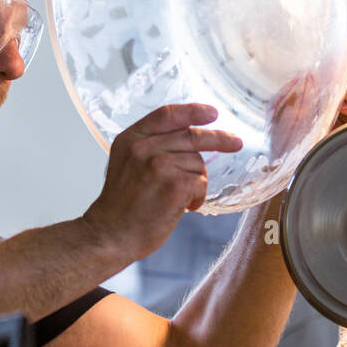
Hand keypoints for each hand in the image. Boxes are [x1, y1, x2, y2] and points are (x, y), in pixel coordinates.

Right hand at [85, 104, 242, 261]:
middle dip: (219, 138)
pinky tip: (184, 207)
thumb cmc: (121, 205)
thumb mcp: (126, 162)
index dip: (193, 111)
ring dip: (195, 181)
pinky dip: (198, 197)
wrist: (110, 235)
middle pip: (191, 136)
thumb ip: (150, 145)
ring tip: (177, 198)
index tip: (212, 113)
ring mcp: (159, 165)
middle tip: (235, 142)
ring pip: (198, 163)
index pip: (167, 114)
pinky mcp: (174, 186)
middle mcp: (144, 148)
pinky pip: (201, 182)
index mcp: (131, 138)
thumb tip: (189, 135)